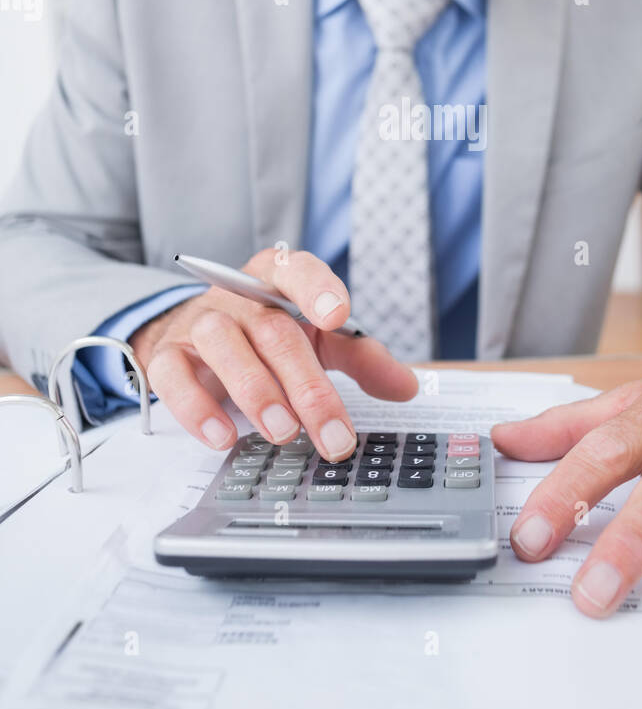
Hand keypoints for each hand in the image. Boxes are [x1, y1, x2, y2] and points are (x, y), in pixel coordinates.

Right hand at [132, 248, 416, 458]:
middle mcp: (238, 296)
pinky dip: (196, 408)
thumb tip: (406, 386)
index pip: (298, 270)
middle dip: (307, 387)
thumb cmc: (267, 336)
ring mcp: (199, 323)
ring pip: (223, 347)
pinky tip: (222, 437)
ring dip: (256, 393)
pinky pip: (174, 376)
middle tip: (333, 436)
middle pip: (273, 331)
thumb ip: (360, 357)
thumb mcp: (317, 339)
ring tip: (283, 433)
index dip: (318, 289)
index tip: (339, 316)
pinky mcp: (167, 355)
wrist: (194, 337)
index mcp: (278, 279)